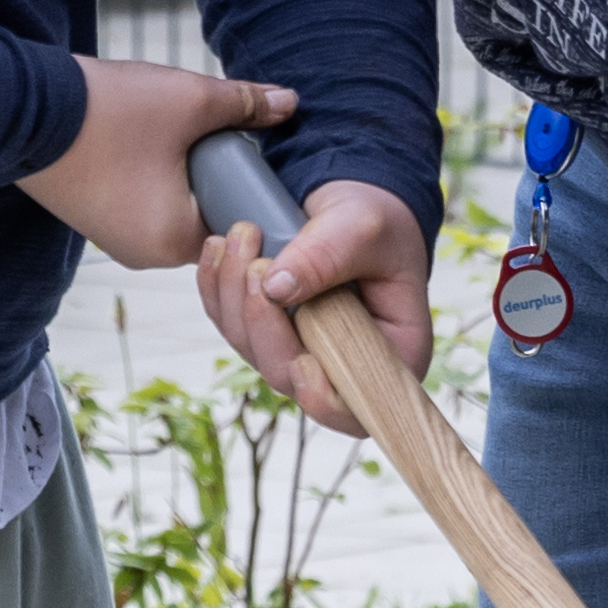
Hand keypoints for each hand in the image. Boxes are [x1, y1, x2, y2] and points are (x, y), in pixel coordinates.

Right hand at [23, 58, 298, 270]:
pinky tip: (156, 143)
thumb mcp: (190, 100)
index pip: (239, 231)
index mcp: (173, 243)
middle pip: (207, 220)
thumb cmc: (107, 110)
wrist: (17, 105)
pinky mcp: (94, 218)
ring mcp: (115, 240)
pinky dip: (157, 178)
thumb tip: (290, 103)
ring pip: (175, 210)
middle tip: (226, 139)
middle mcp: (143, 254)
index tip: (259, 159)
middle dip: (220, 181)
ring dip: (188, 177)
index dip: (253, 193)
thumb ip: (246, 104)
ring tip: (186, 136)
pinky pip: (144, 204)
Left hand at [194, 175, 430, 425]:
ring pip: (252, 347)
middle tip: (256, 262)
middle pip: (289, 374)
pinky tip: (217, 248)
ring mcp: (301, 350)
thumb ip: (327, 256)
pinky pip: (231, 323)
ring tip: (242, 235)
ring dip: (234, 293)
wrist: (352, 201)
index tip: (302, 362)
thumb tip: (275, 288)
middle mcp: (344, 363)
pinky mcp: (269, 330)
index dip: (325, 399)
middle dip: (262, 321)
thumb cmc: (377, 221)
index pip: (359, 405)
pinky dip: (217, 287)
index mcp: (391, 355)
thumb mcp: (364, 228)